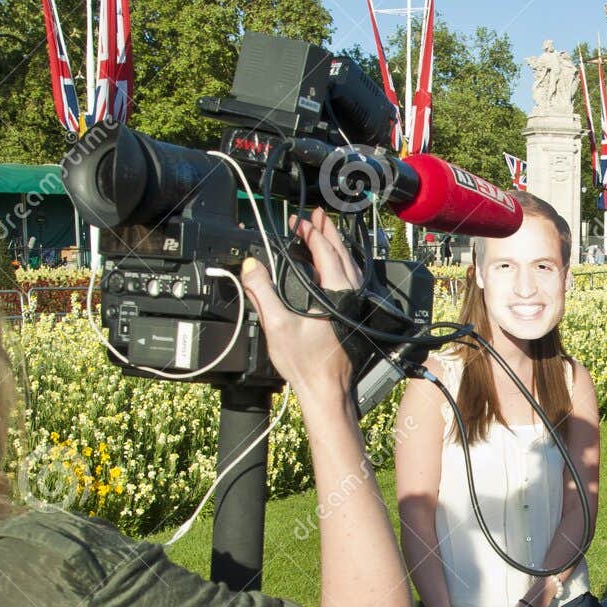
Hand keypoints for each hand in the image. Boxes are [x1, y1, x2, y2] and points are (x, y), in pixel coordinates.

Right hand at [240, 209, 361, 397]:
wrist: (327, 390)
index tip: (299, 223)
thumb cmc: (307, 364)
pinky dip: (341, 266)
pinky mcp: (354, 317)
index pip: (325, 251)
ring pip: (350, 266)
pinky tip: (333, 267)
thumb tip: (251, 267)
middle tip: (318, 216)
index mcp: (336, 292)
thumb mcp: (276, 325)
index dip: (311, 234)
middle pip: (342, 253)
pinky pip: (350, 281)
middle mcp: (351, 295)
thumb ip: (262, 292)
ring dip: (336, 247)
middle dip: (328, 232)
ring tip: (326, 233)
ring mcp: (355, 306)